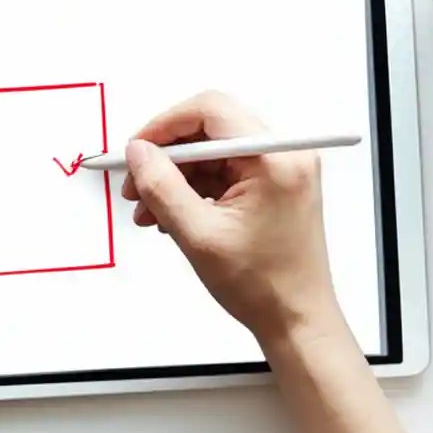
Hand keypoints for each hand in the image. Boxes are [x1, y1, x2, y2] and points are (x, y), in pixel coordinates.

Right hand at [121, 91, 339, 339]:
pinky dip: (194, 190)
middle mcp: (284, 155)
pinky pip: (224, 173)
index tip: (137, 150)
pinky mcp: (273, 186)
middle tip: (135, 183)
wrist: (297, 320)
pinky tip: (170, 215)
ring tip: (148, 210)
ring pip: (213, 153)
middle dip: (167, 156)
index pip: (211, 111)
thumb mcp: (198, 235)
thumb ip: (162, 187)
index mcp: (275, 159)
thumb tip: (138, 152)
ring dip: (176, 177)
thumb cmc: (264, 285)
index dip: (165, 126)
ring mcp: (281, 170)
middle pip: (210, 130)